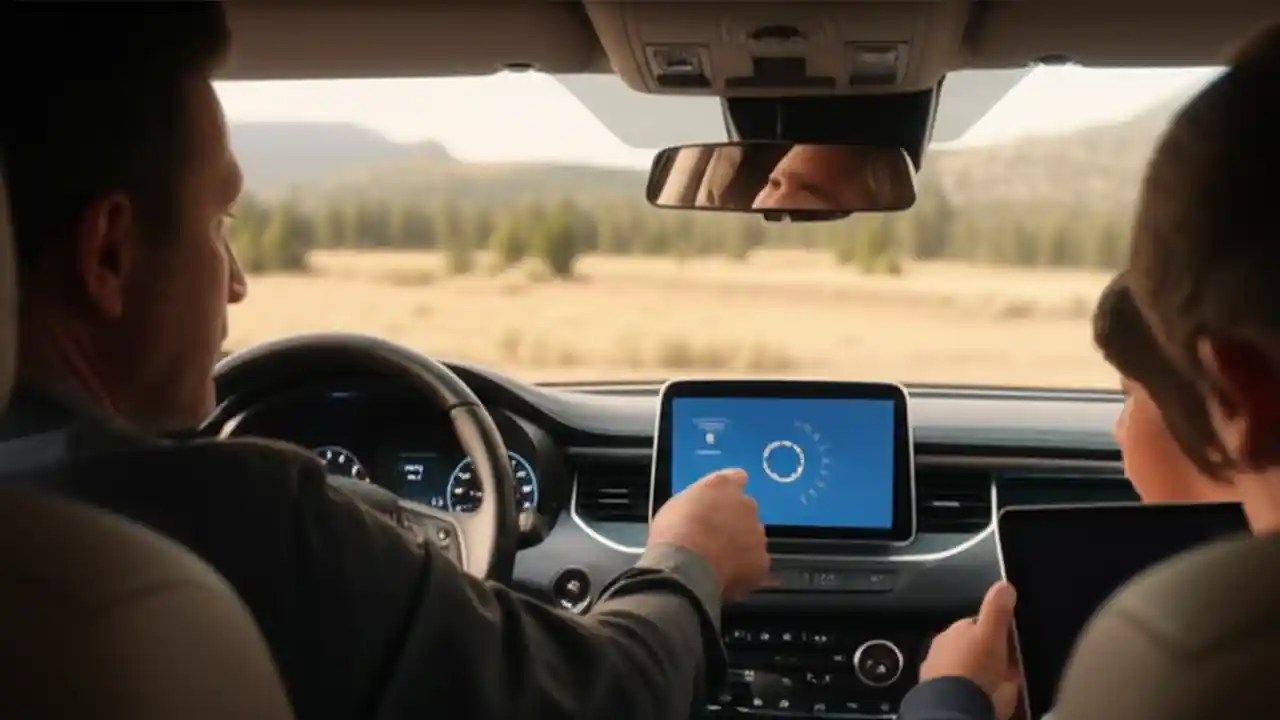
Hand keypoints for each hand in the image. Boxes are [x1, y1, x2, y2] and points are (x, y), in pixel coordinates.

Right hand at [648, 468, 769, 600]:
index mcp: (724, 486)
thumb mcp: (678, 505)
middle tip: (714, 537)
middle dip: (734, 521)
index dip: (729, 490)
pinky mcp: (761, 561)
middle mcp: (747, 505)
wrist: (684, 569)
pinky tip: (726, 576)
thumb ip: (699, 500)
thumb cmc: (673, 533)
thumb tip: (705, 505)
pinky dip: (744, 568)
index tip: (720, 501)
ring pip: (753, 537)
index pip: (737, 477)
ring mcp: (757, 534)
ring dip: (741, 545)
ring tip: (719, 561)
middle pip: (746, 510)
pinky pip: (755, 563)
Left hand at [920, 581, 1021, 719]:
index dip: (997, 630)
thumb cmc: (972, 667)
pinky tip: (997, 692)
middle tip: (1013, 660)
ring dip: (989, 672)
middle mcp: (947, 652)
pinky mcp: (953, 695)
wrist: (958, 706)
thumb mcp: (990, 632)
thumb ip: (996, 609)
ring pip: (975, 668)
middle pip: (976, 647)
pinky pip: (974, 688)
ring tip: (1007, 678)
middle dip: (992, 652)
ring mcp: (947, 674)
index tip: (1013, 637)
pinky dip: (984, 689)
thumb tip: (1004, 584)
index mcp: (954, 633)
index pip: (977, 625)